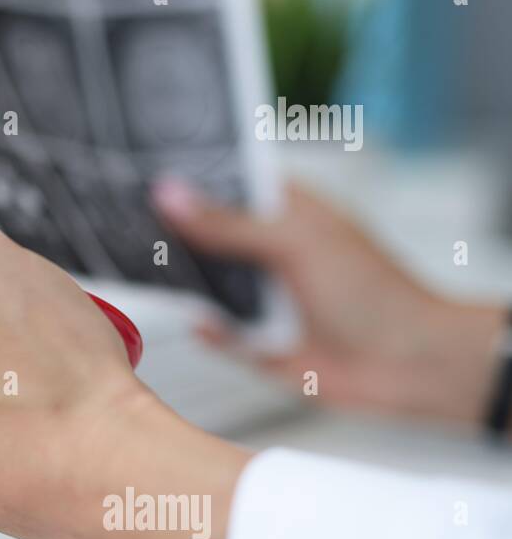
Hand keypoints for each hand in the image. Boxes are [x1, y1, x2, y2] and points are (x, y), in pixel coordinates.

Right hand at [152, 180, 506, 427]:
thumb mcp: (294, 242)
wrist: (410, 367)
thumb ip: (228, 222)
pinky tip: (204, 324)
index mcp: (284, 211)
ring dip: (185, 283)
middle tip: (128, 221)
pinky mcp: (259, 342)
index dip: (189, 177)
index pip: (226, 183)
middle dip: (174, 232)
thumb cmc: (375, 292)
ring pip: (206, 285)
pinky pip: (218, 334)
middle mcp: (270, 251)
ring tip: (147, 268)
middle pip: (206, 235)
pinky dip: (209, 331)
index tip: (142, 171)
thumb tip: (170, 196)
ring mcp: (264, 297)